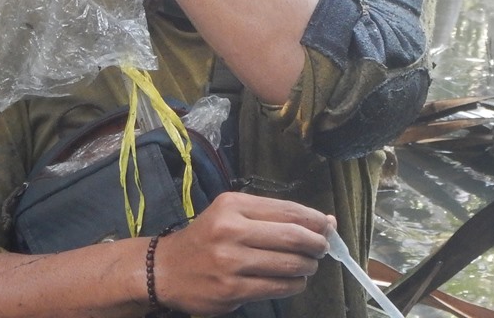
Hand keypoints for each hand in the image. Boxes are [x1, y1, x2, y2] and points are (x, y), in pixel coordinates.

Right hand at [152, 193, 333, 315]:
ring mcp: (231, 262)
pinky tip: (293, 281)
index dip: (314, 220)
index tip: (328, 226)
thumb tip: (324, 221)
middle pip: (292, 237)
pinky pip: (277, 288)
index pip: (287, 210)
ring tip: (307, 265)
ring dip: (307, 267)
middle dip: (316, 244)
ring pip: (289, 265)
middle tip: (323, 248)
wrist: (165, 270)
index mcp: (233, 205)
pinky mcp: (231, 290)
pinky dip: (294, 285)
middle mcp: (231, 230)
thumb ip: (273, 216)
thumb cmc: (205, 238)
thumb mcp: (231, 214)